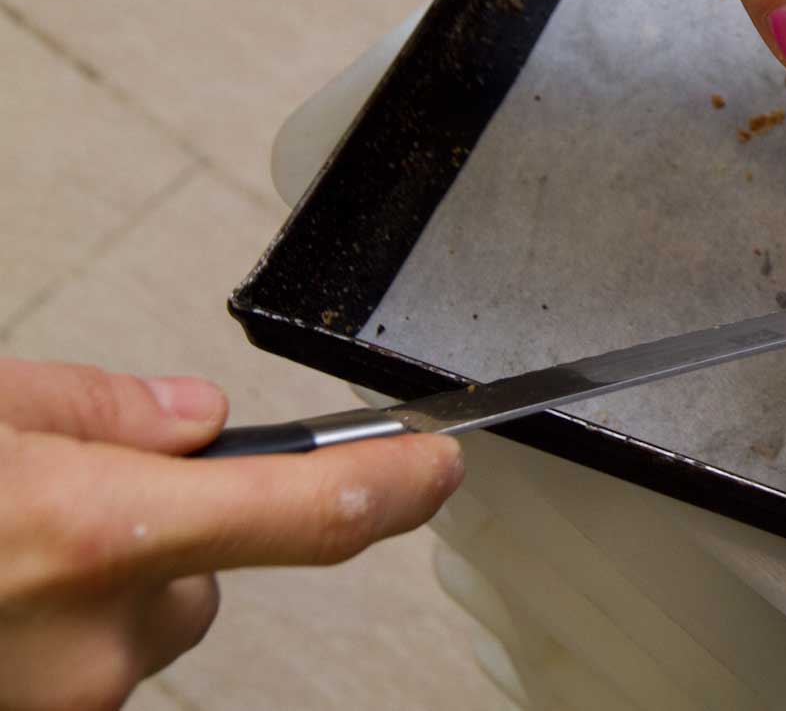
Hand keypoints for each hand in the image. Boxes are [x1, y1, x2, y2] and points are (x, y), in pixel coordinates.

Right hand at [0, 357, 461, 710]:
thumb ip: (103, 409)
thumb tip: (199, 416)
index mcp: (97, 536)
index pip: (311, 512)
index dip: (394, 486)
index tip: (437, 465)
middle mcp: (99, 642)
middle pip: (207, 565)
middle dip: (170, 518)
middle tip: (60, 485)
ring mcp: (66, 703)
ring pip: (143, 615)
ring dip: (106, 575)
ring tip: (9, 538)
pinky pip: (87, 658)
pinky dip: (56, 620)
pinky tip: (2, 582)